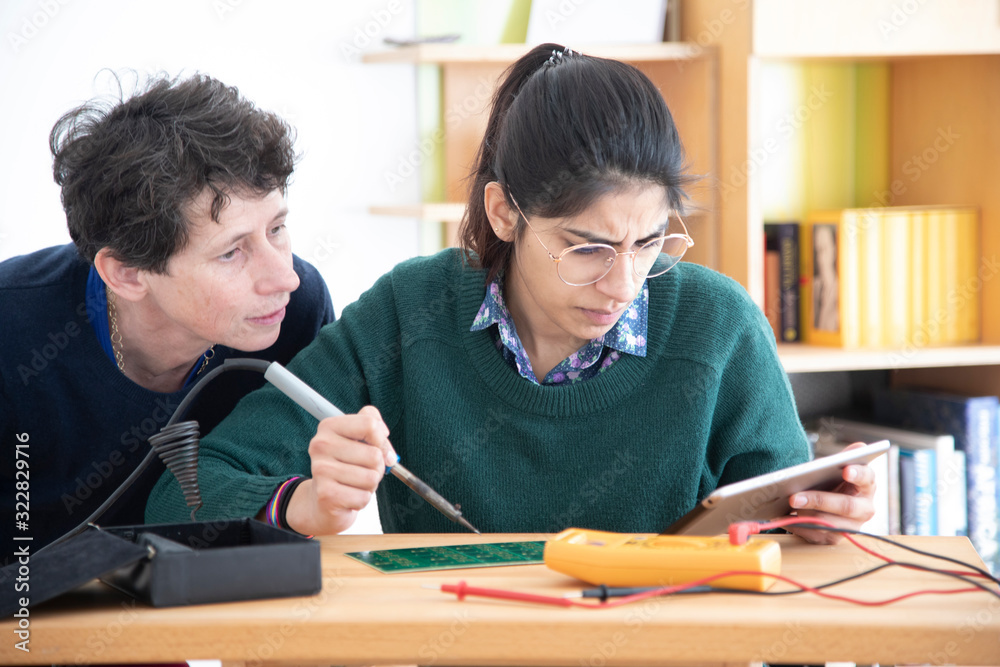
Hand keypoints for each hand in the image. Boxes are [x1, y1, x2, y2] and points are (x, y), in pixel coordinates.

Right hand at [284, 405, 396, 535]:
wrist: (323, 499)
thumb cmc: (347, 465)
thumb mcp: (359, 439)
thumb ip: (376, 428)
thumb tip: (388, 453)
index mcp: (329, 426)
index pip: (370, 424)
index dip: (382, 440)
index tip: (378, 449)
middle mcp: (321, 445)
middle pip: (375, 455)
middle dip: (378, 467)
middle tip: (362, 470)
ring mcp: (321, 470)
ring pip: (372, 477)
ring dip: (371, 484)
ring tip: (355, 483)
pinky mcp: (326, 495)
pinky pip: (364, 497)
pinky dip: (363, 499)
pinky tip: (349, 496)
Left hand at [785, 442, 876, 544]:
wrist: (826, 504)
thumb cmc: (832, 482)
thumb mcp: (836, 468)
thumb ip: (845, 457)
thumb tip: (858, 447)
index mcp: (867, 485)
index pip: (867, 478)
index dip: (858, 474)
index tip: (846, 470)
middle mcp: (865, 508)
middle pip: (845, 506)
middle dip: (819, 500)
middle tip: (794, 497)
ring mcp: (852, 526)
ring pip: (830, 524)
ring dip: (806, 516)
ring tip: (787, 508)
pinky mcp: (835, 538)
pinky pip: (817, 535)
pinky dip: (799, 526)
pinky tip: (784, 518)